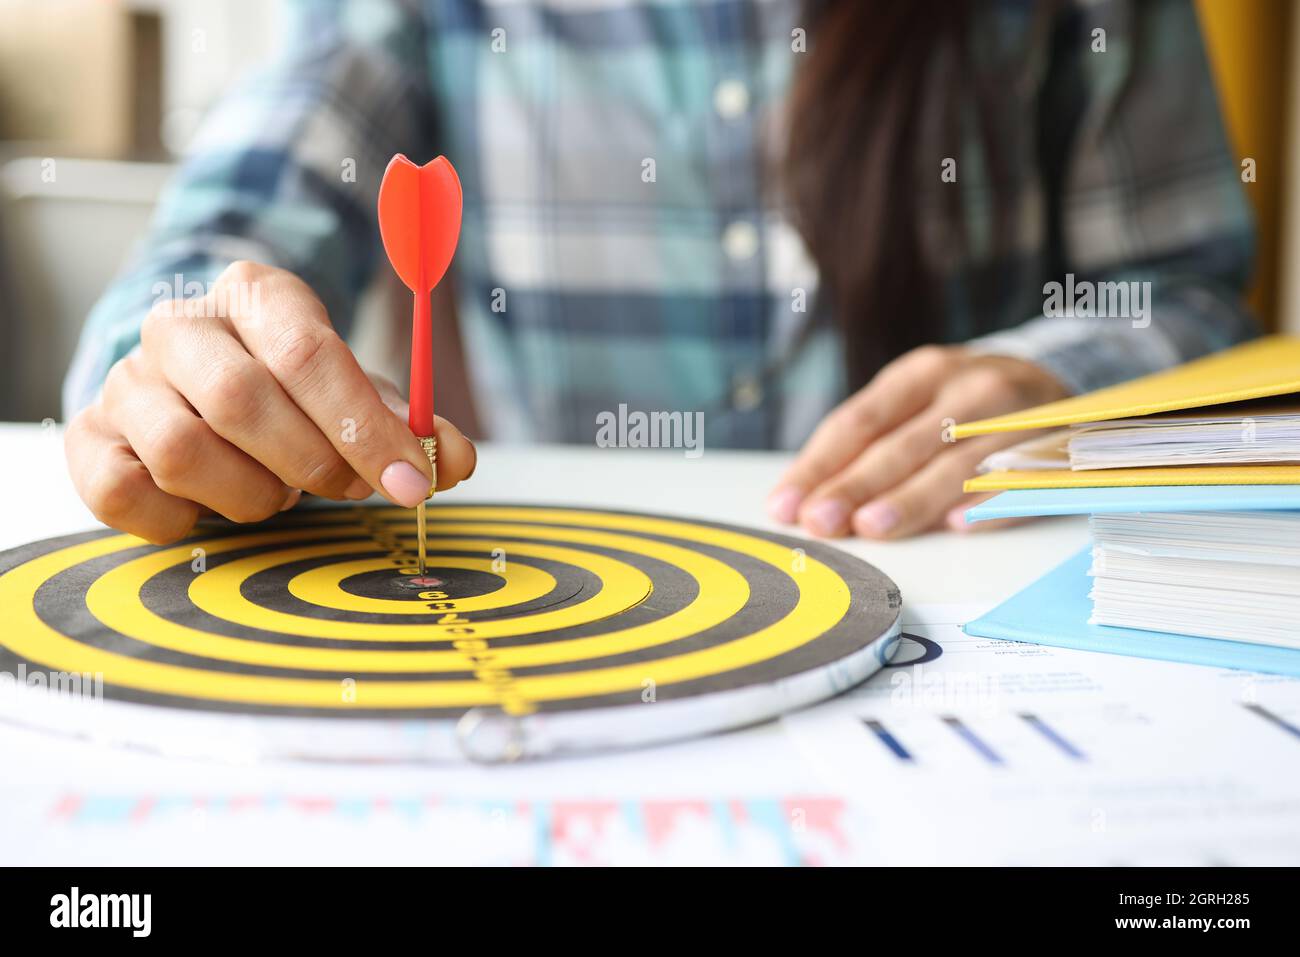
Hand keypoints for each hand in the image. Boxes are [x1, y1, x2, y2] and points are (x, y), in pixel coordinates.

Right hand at [66, 261, 476, 543]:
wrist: (195, 392)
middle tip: (348, 488)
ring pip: (183, 450)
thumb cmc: (292, 397)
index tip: (411, 479)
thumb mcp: (356, 396)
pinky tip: (213, 506)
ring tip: (276, 489)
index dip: (365, 423)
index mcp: (255, 295)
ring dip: (251, 492)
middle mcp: (180, 326)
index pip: (308, 350)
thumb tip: (453, 460)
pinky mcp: (90, 437)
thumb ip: (408, 425)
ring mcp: (126, 381)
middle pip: (242, 399)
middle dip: (312, 462)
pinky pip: (127, 492)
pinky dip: (183, 517)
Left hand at [767, 346, 1067, 538]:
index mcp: (922, 373)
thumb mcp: (918, 402)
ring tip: (873, 527)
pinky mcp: (1052, 447)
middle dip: (855, 486)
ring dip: (911, 498)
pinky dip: (989, 503)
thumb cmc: (967, 403)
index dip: (819, 465)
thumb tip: (805, 500)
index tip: (787, 504)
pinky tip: (959, 525)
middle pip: (900, 445)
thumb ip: (868, 445)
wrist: (1060, 381)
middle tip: (820, 522)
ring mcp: (1014, 416)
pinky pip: (1019, 479)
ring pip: (954, 464)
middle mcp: (967, 388)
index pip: (858, 422)